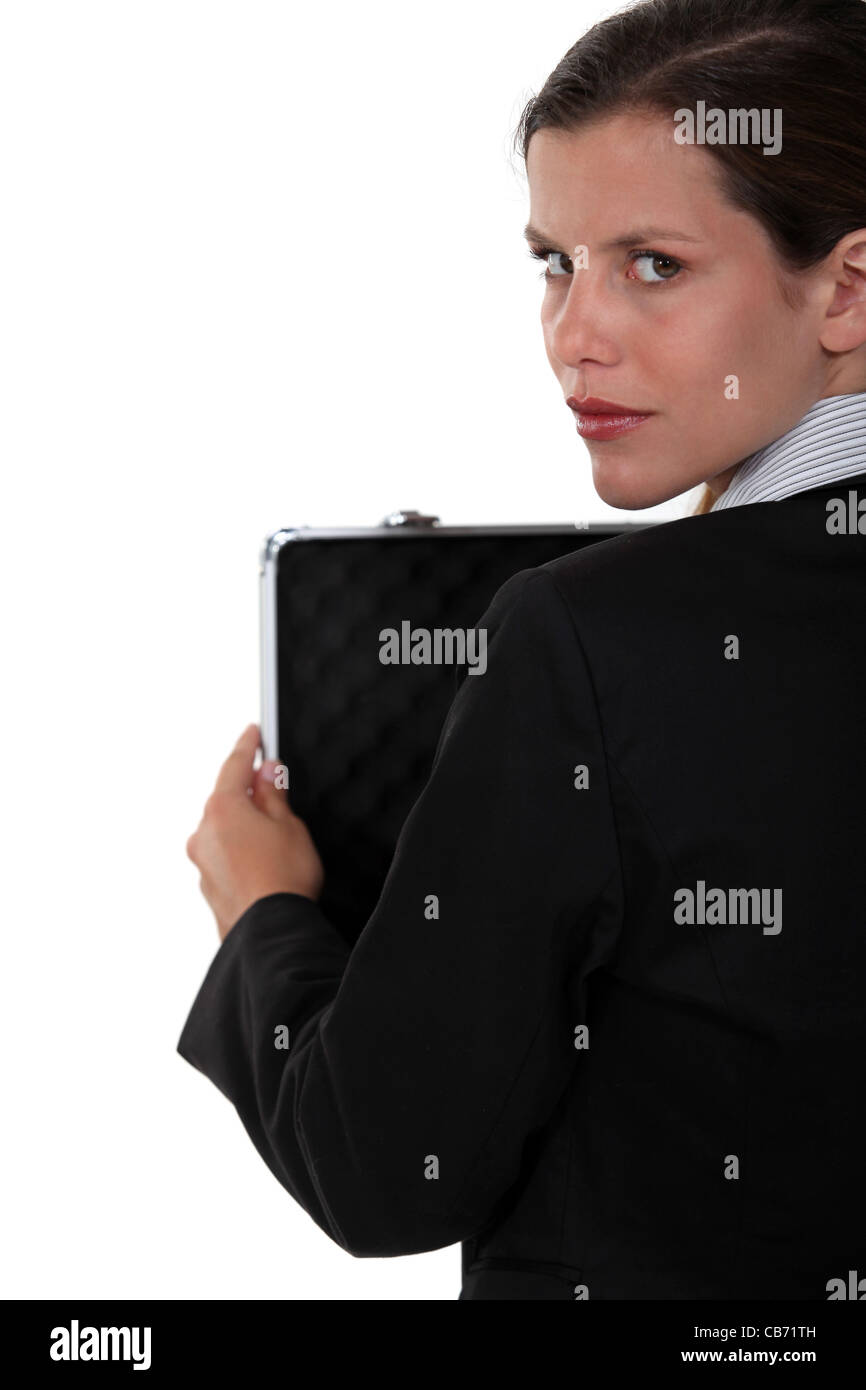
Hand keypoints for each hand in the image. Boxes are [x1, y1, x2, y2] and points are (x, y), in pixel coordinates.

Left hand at [186, 724, 324, 940]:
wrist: (272, 931)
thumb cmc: (283, 879)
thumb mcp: (289, 825)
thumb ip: (274, 795)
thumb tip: (267, 773)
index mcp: (222, 809)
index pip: (235, 766)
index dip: (248, 746)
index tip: (253, 732)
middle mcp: (204, 833)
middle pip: (227, 799)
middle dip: (248, 790)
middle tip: (274, 782)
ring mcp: (203, 862)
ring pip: (225, 830)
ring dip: (245, 824)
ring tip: (278, 833)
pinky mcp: (209, 886)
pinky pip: (225, 855)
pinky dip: (241, 850)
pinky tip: (265, 860)